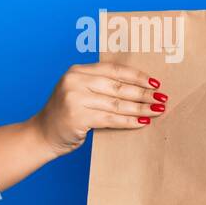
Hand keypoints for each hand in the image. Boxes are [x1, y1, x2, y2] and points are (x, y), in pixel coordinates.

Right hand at [0, 63, 169, 192]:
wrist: (42, 134)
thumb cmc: (68, 113)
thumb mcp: (80, 92)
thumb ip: (101, 85)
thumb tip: (140, 87)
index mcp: (77, 71)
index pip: (114, 70)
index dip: (137, 76)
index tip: (156, 82)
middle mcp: (74, 81)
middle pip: (119, 87)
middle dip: (144, 93)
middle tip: (163, 98)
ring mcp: (75, 99)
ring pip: (118, 104)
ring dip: (141, 108)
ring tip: (158, 110)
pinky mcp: (78, 117)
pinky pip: (111, 119)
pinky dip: (129, 121)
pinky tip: (143, 122)